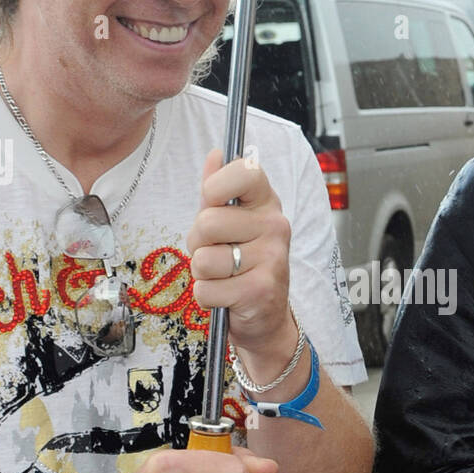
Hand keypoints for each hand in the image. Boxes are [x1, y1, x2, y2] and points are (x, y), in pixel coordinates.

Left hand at [187, 149, 292, 362]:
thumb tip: (215, 154)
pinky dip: (207, 298)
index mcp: (266, 203)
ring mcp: (271, 258)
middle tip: (216, 253)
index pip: (245, 172)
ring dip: (202, 274)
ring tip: (222, 277)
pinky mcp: (261, 290)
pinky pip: (206, 290)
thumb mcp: (230, 223)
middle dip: (198, 243)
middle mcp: (275, 226)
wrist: (265, 318)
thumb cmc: (242, 265)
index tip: (213, 202)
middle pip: (207, 222)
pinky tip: (227, 297)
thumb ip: (218, 190)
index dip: (216, 186)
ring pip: (203, 260)